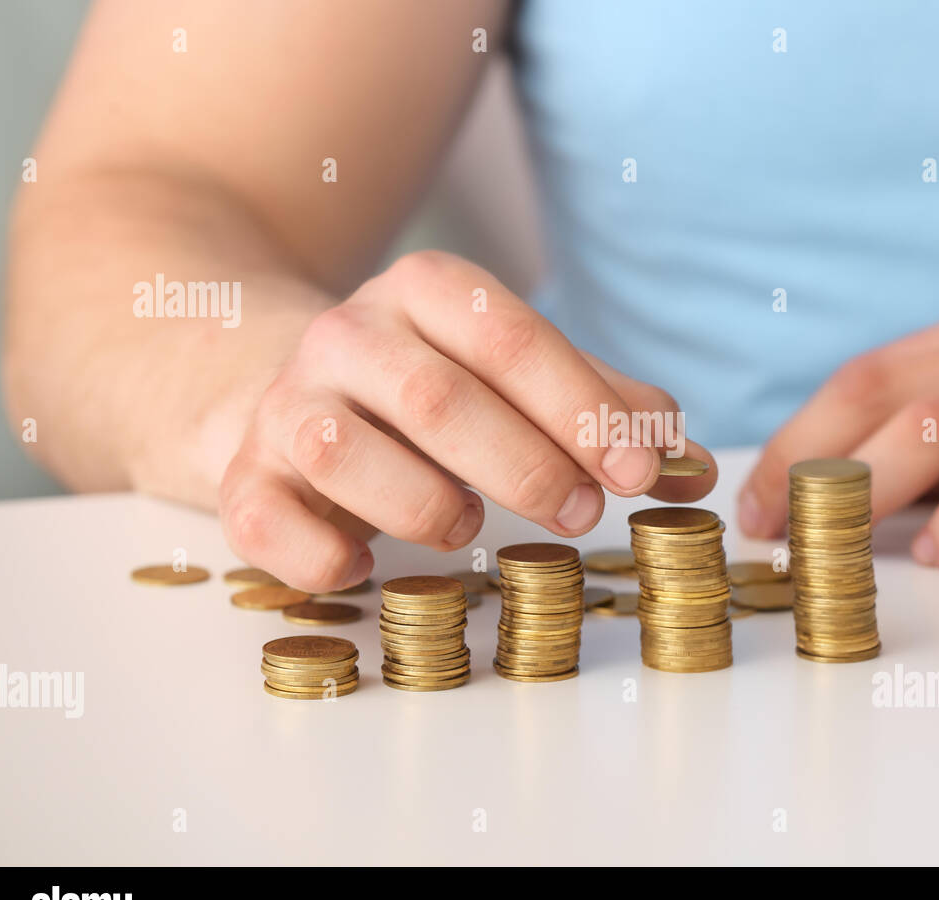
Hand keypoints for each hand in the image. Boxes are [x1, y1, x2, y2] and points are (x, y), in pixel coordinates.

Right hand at [220, 251, 714, 591]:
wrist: (283, 385)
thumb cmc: (431, 388)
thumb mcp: (517, 375)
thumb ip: (605, 411)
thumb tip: (696, 470)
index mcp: (426, 292)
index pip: (510, 338)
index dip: (579, 407)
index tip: (638, 471)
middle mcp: (348, 335)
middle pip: (437, 397)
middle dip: (522, 464)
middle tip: (579, 513)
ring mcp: (287, 405)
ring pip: (347, 454)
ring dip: (424, 506)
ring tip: (467, 530)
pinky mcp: (243, 474)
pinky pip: (267, 520)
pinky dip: (321, 554)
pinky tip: (366, 566)